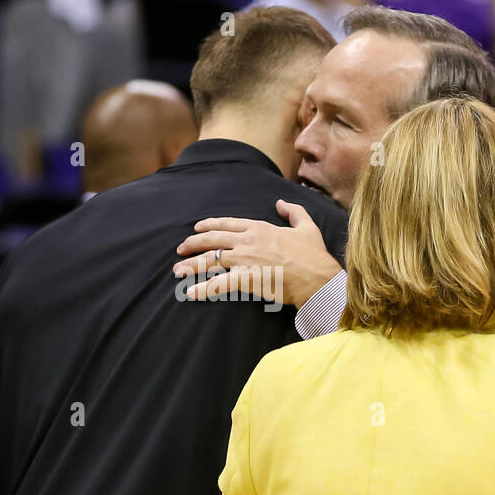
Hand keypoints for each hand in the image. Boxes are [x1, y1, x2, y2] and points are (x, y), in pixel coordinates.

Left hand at [172, 200, 340, 307]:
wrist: (317, 277)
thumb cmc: (313, 255)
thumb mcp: (307, 226)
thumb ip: (293, 211)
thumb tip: (281, 202)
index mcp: (259, 228)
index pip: (226, 224)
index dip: (209, 225)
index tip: (196, 228)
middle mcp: (247, 241)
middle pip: (212, 240)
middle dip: (193, 244)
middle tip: (180, 250)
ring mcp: (245, 260)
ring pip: (210, 260)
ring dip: (191, 265)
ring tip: (177, 271)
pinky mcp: (246, 279)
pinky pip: (218, 284)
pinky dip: (203, 288)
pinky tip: (190, 293)